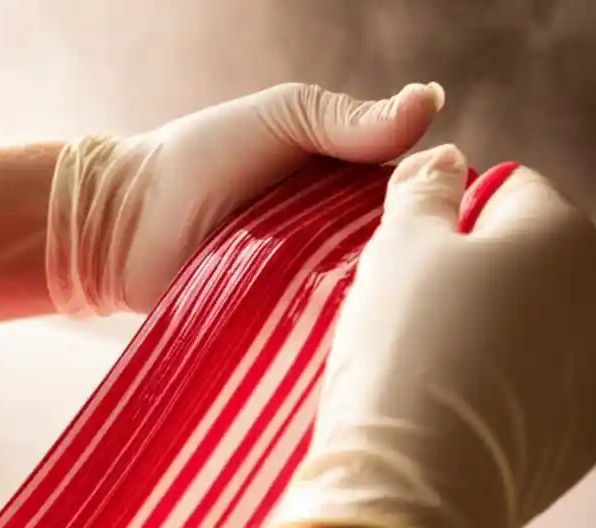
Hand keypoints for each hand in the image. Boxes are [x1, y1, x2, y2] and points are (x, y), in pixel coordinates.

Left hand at [46, 81, 444, 313]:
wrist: (125, 222)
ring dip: (383, 316)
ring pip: (368, 310)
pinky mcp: (284, 334)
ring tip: (414, 333)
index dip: (445, 218)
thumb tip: (433, 101)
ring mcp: (314, 293)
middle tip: (445, 297)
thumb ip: (349, 119)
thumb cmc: (200, 157)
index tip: (471, 236)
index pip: (419, 208)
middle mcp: (340, 244)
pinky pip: (323, 345)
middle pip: (402, 265)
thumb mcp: (282, 118)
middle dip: (418, 276)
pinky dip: (341, 348)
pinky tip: (369, 359)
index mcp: (350, 191)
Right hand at [264, 145, 595, 527]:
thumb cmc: (405, 350)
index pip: (508, 187)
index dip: (450, 214)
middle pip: (530, 259)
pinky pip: (539, 390)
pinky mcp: (583, 435)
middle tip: (410, 312)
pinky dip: (502, 390)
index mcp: (562, 234)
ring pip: (537, 327)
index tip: (410, 257)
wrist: (416, 483)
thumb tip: (446, 159)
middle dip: (475, 275)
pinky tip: (452, 411)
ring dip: (490, 333)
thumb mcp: (398, 243)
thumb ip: (425, 186)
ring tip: (426, 368)